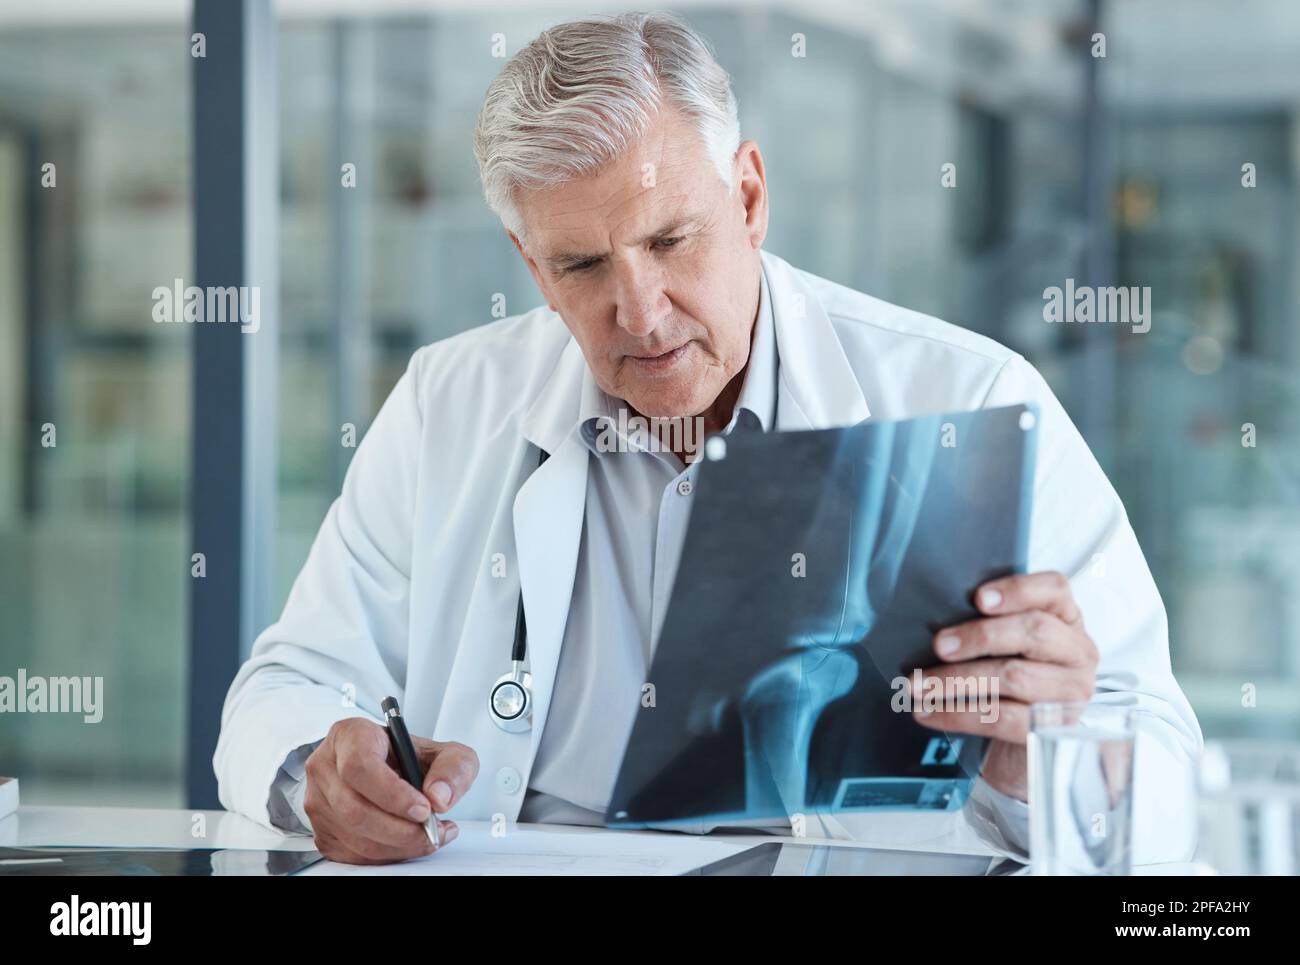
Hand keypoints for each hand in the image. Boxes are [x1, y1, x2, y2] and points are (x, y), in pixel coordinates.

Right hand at [303, 717, 478, 863]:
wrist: (393, 770)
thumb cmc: (411, 758)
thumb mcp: (446, 752)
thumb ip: (453, 768)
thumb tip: (438, 797)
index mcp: (350, 735)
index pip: (359, 766)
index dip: (392, 794)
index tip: (423, 808)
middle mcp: (326, 766)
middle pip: (354, 808)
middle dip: (400, 829)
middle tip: (431, 831)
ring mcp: (318, 800)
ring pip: (353, 835)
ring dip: (397, 845)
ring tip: (428, 836)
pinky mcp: (322, 829)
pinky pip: (351, 853)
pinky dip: (385, 855)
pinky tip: (407, 843)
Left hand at [910, 571, 1097, 801]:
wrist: (1020, 740)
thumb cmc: (1009, 674)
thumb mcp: (1007, 643)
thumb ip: (988, 622)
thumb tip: (935, 613)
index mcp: (1067, 619)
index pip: (1055, 590)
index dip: (1018, 590)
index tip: (978, 598)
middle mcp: (1078, 653)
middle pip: (1034, 632)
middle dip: (980, 636)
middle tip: (937, 645)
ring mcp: (1070, 694)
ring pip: (1014, 677)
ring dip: (957, 679)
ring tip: (918, 685)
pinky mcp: (1051, 729)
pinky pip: (1002, 718)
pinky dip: (957, 714)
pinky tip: (926, 712)